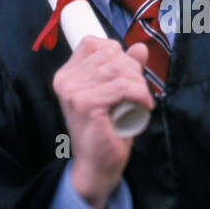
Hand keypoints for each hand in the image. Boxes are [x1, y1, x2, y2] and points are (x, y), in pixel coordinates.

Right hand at [51, 38, 152, 208]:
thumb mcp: (116, 93)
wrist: (97, 164)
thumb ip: (126, 69)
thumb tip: (140, 47)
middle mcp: (65, 79)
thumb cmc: (107, 130)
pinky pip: (123, 87)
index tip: (128, 76)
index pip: (94, 44)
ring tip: (141, 100)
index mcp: (66, 74)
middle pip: (110, 54)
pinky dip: (140, 94)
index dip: (118, 54)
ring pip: (119, 69)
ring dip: (139, 83)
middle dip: (133, 70)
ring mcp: (73, 91)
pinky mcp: (86, 104)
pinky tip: (144, 105)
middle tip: (138, 92)